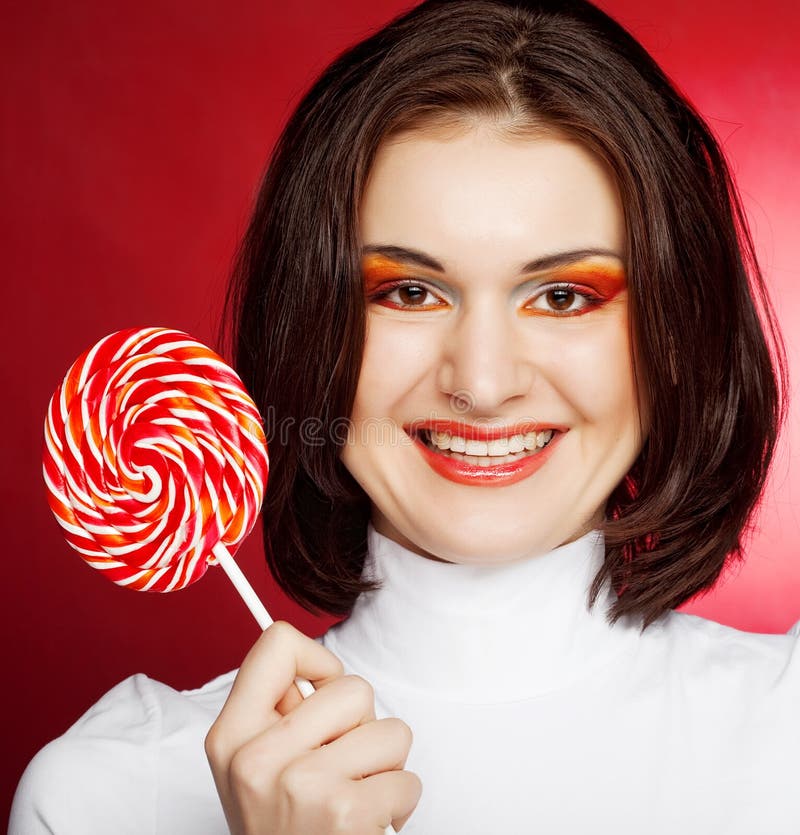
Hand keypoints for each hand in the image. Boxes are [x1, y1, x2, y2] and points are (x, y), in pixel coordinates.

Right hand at [205, 620, 421, 833]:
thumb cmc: (282, 829)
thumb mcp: (254, 768)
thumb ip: (281, 713)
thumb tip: (320, 667)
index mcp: (232, 736)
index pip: (277, 645)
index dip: (317, 662)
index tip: (322, 695)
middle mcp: (258, 758)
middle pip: (353, 687)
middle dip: (362, 728)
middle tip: (339, 768)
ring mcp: (302, 786)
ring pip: (391, 732)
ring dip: (385, 768)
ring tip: (355, 797)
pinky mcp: (346, 814)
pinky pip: (408, 779)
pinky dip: (398, 804)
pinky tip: (367, 825)